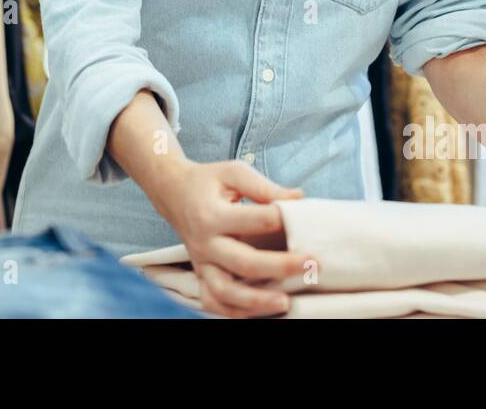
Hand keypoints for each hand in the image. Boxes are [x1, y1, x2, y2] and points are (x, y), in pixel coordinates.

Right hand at [152, 159, 310, 318]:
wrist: (173, 193)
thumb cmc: (207, 182)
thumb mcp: (233, 173)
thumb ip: (264, 187)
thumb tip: (298, 198)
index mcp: (212, 214)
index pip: (255, 219)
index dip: (282, 218)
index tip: (302, 216)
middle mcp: (205, 243)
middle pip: (244, 262)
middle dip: (281, 266)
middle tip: (312, 264)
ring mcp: (202, 263)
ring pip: (225, 292)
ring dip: (256, 301)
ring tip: (284, 302)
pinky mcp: (202, 274)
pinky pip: (213, 302)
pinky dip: (234, 312)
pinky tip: (258, 312)